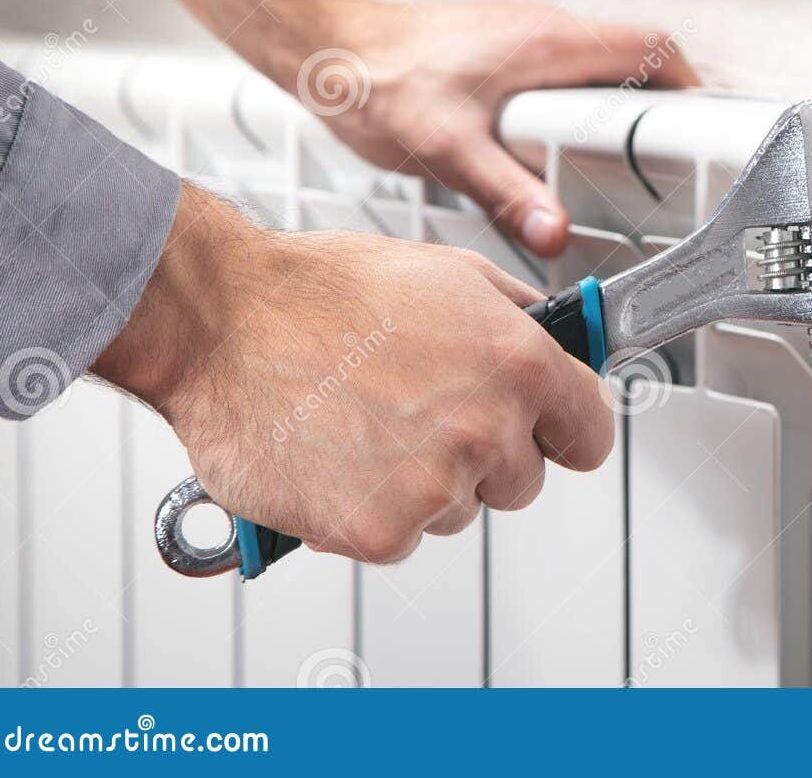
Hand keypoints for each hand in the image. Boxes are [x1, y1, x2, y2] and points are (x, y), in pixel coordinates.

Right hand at [93, 185, 611, 563]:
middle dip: (485, 455)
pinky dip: (370, 510)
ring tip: (366, 422)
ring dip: (425, 482)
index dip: (566, 431)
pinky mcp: (378, 533)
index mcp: (519, 365)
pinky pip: (401, 539)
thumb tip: (563, 338)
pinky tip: (338, 457)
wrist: (220, 320)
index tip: (549, 430)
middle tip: (421, 413)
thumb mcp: (449, 273)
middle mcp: (487, 430)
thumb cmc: (320, 291)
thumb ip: (519, 315)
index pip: (591, 435)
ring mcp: (436, 488)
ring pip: (460, 511)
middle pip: (525, 481)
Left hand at [170, 0, 700, 257]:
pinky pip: (566, 74)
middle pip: (635, 60)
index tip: (705, 123)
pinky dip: (581, 108)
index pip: (650, 49)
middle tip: (670, 156)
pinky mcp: (504, 50)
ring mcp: (524, 36)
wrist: (324, 46)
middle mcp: (543, 31)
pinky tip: (560, 150)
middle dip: (661, 106)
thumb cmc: (374, 78)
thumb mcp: (446, 148)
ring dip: (618, 108)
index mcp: (547, 43)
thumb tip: (554, 231)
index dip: (688, 86)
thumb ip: (506, 194)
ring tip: (622, 162)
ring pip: (600, 68)